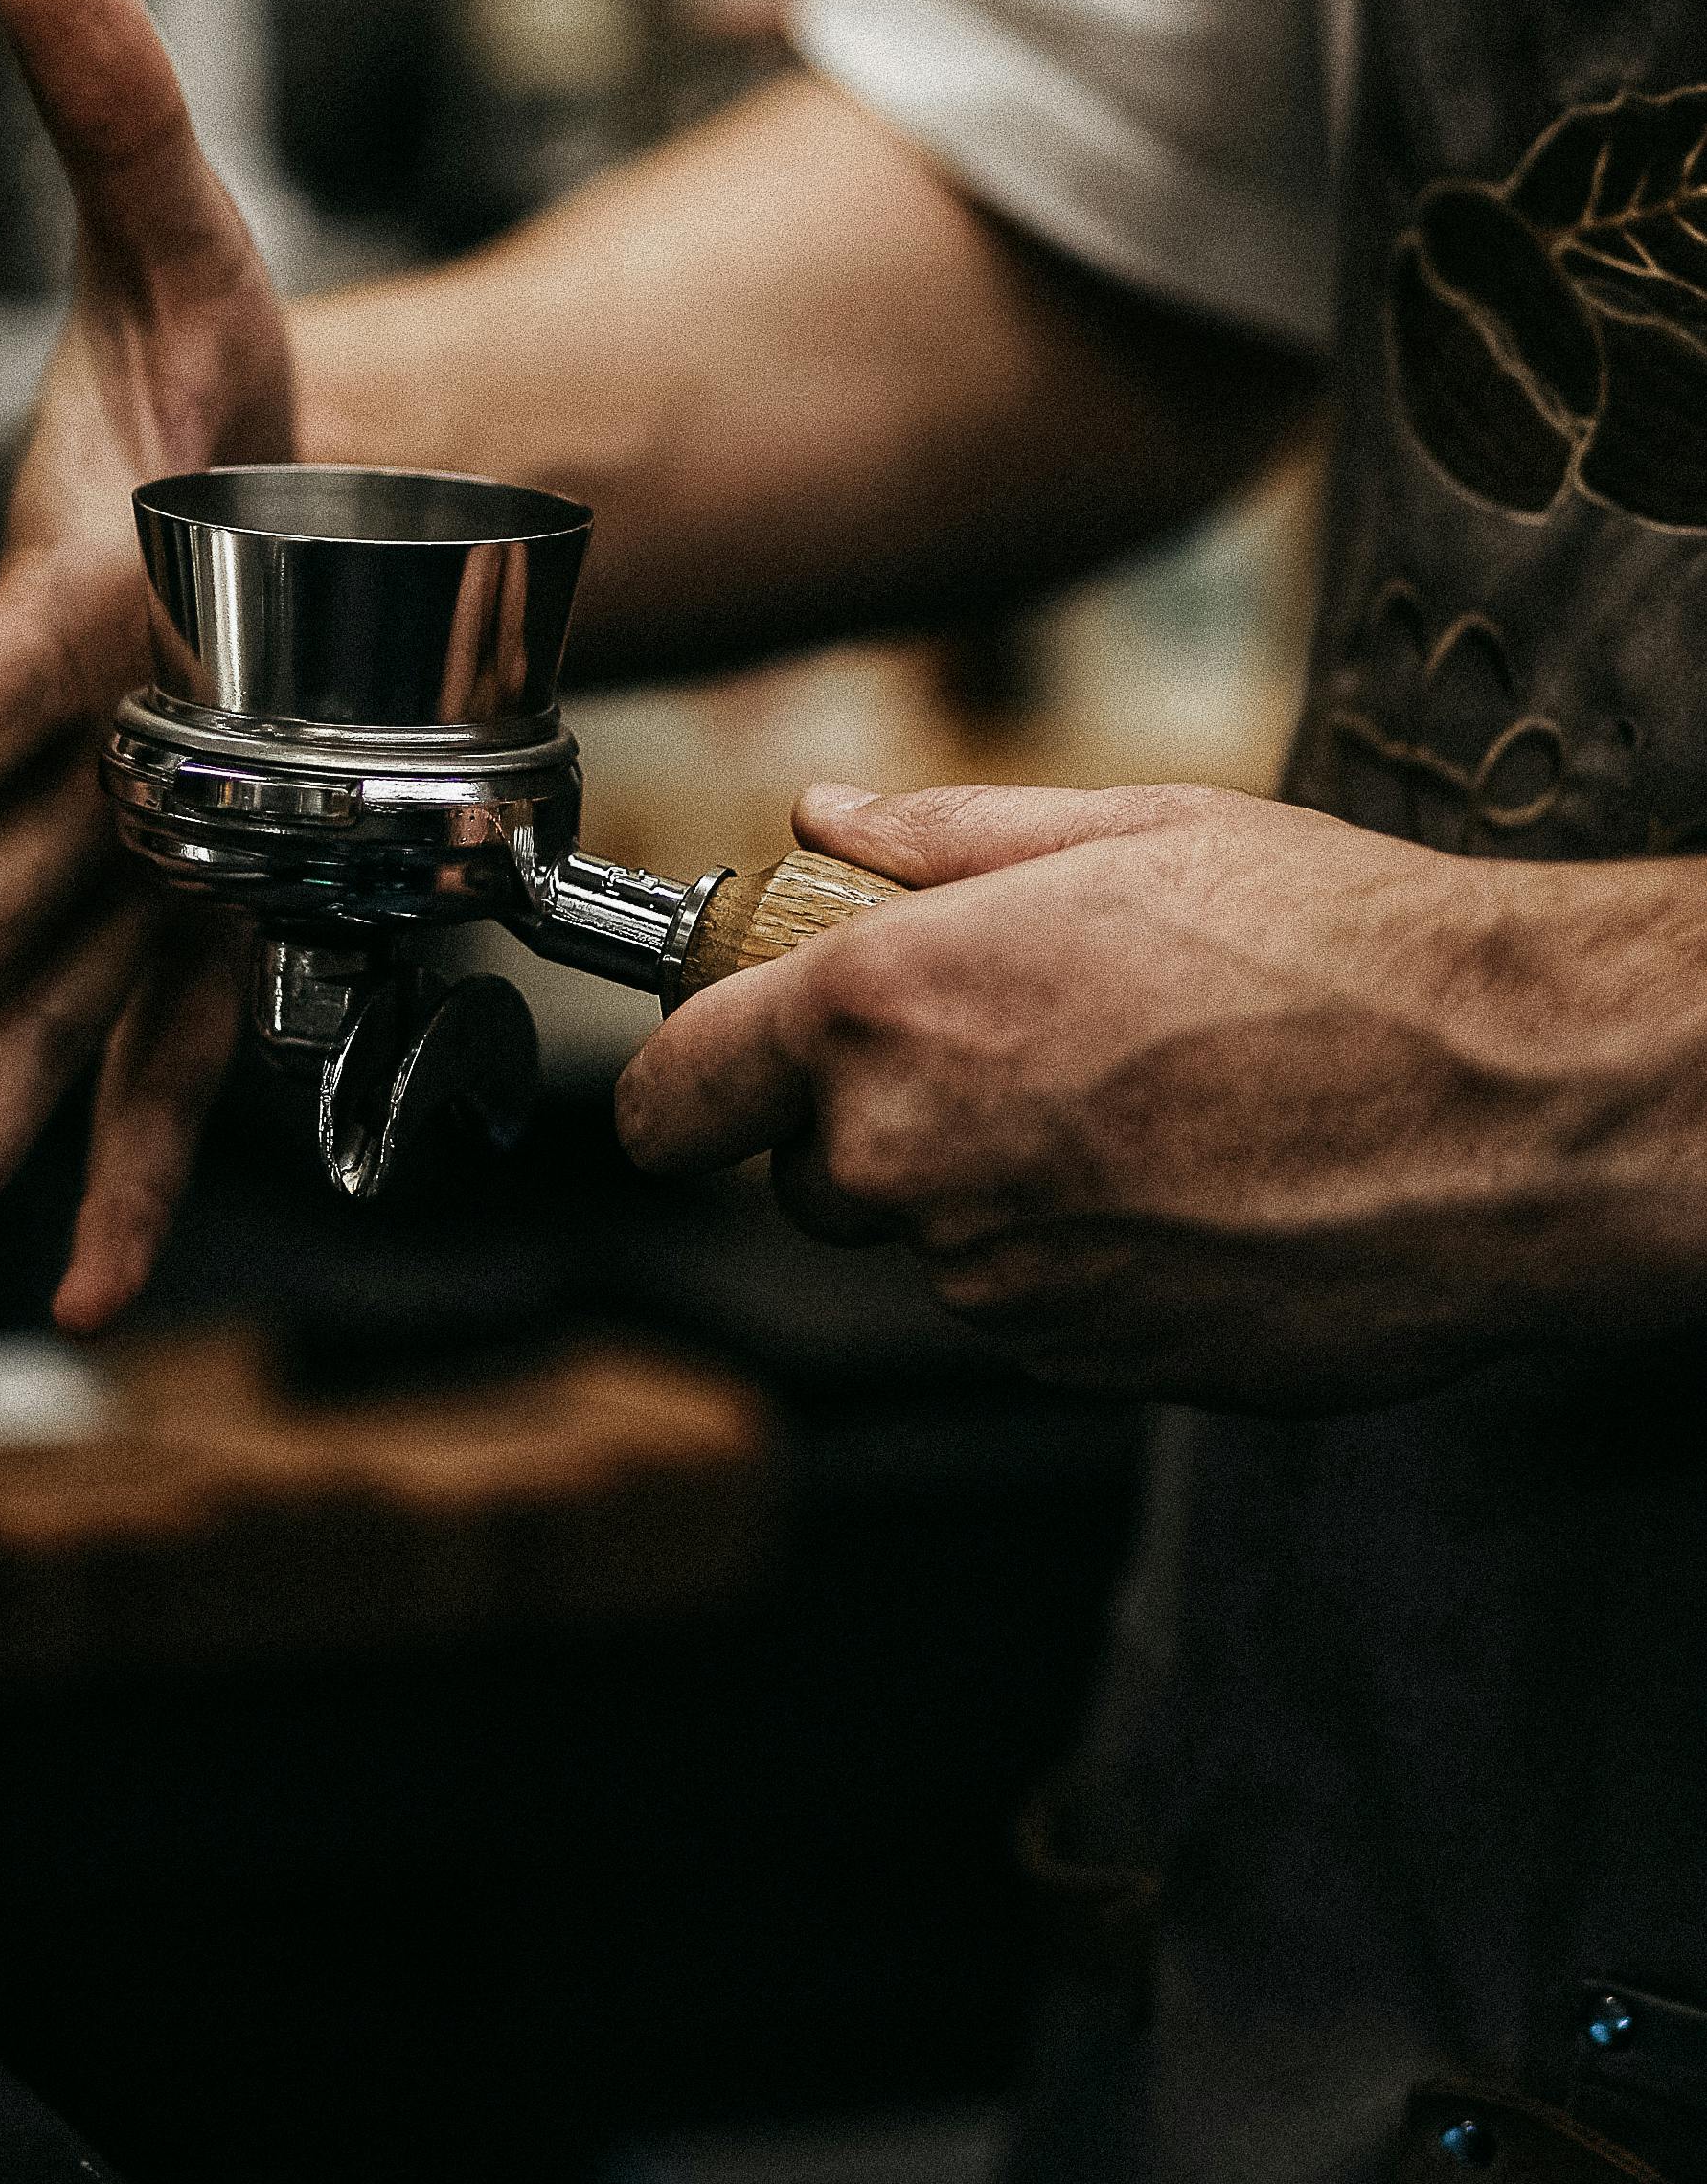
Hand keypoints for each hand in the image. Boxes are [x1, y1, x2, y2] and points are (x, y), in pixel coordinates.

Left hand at [614, 776, 1706, 1407]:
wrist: (1508, 1109)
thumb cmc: (1334, 951)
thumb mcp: (1132, 832)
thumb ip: (944, 838)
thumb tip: (825, 818)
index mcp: (890, 1012)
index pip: (675, 1096)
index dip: (687, 1084)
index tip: (714, 1072)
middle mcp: (917, 1162)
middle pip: (814, 1176)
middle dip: (879, 1122)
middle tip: (1024, 1042)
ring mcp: (1001, 1284)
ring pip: (937, 1243)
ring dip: (1000, 1189)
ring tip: (1154, 1102)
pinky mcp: (1087, 1365)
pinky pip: (1037, 1309)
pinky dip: (1086, 1258)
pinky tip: (1199, 1182)